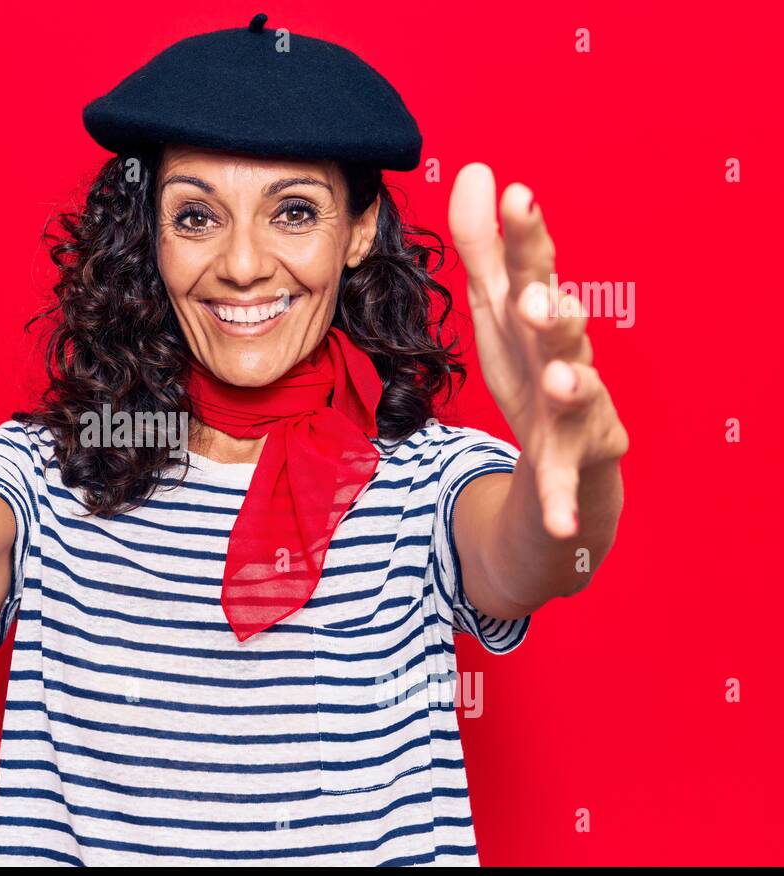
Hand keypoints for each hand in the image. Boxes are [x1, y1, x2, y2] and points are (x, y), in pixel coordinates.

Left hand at [448, 162, 628, 538]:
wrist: (564, 452)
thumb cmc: (531, 364)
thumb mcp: (496, 309)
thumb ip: (483, 247)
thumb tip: (478, 171)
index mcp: (538, 315)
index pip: (533, 268)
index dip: (526, 236)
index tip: (518, 195)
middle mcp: (567, 354)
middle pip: (564, 326)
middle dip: (554, 312)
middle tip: (538, 297)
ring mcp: (578, 409)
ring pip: (579, 393)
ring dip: (570, 386)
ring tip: (559, 380)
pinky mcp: (575, 460)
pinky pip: (563, 481)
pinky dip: (559, 502)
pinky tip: (558, 522)